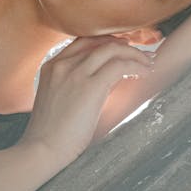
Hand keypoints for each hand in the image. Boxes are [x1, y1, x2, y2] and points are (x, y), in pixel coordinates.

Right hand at [19, 36, 153, 160]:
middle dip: (124, 45)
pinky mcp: (90, 86)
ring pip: (112, 49)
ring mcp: (75, 73)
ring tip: (148, 63)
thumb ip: (76, 86)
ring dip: (134, 54)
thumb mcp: (59, 100)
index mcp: (52, 66)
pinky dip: (136, 66)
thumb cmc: (51, 134)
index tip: (123, 49)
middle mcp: (63, 64)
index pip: (84, 42)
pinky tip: (145, 73)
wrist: (42, 148)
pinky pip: (119, 66)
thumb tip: (105, 84)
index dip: (106, 42)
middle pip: (99, 42)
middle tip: (141, 55)